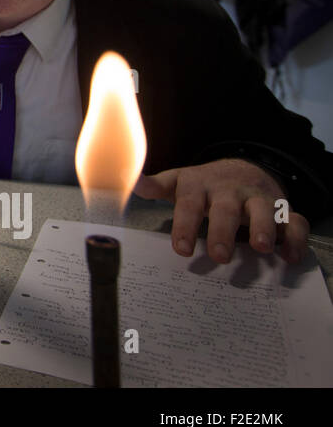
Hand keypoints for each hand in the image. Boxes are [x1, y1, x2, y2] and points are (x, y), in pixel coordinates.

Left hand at [133, 158, 308, 263]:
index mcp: (199, 186)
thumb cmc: (204, 185)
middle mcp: (229, 191)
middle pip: (226, 209)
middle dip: (223, 231)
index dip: (185, 226)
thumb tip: (131, 184)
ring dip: (263, 228)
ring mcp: (257, 198)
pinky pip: (294, 222)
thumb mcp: (178, 183)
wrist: (242, 170)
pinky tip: (290, 256)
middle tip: (220, 256)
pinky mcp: (283, 209)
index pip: (189, 204)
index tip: (182, 250)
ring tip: (260, 248)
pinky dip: (295, 238)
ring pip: (263, 210)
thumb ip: (156, 186)